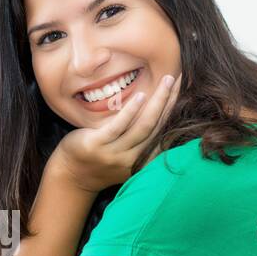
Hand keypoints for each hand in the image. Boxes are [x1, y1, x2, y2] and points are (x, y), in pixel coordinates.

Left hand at [50, 71, 179, 192]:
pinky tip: (141, 95)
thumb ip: (142, 141)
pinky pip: (118, 126)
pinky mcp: (98, 145)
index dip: (177, 112)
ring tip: (167, 80)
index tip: (185, 90)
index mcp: (143, 161)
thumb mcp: (126, 154)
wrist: (71, 176)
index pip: (165, 134)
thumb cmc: (100, 160)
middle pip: (158, 127)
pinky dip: (131, 111)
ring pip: (144, 126)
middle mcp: (132, 160)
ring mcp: (115, 154)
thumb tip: (161, 114)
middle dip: (171, 102)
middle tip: (179, 79)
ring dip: (158, 101)